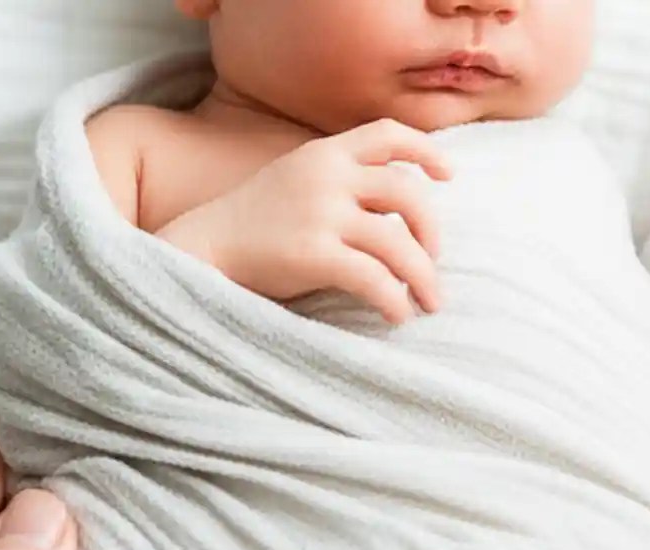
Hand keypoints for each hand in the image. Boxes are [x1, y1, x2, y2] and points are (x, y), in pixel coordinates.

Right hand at [160, 118, 453, 323]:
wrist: (201, 248)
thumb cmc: (253, 223)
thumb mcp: (294, 179)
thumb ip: (338, 179)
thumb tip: (399, 199)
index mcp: (324, 153)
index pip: (387, 134)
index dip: (425, 150)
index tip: (448, 175)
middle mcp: (326, 177)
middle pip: (408, 193)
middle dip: (433, 230)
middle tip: (434, 260)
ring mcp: (320, 214)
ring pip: (398, 243)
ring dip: (423, 277)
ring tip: (430, 302)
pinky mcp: (313, 255)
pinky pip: (375, 279)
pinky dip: (394, 300)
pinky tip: (397, 315)